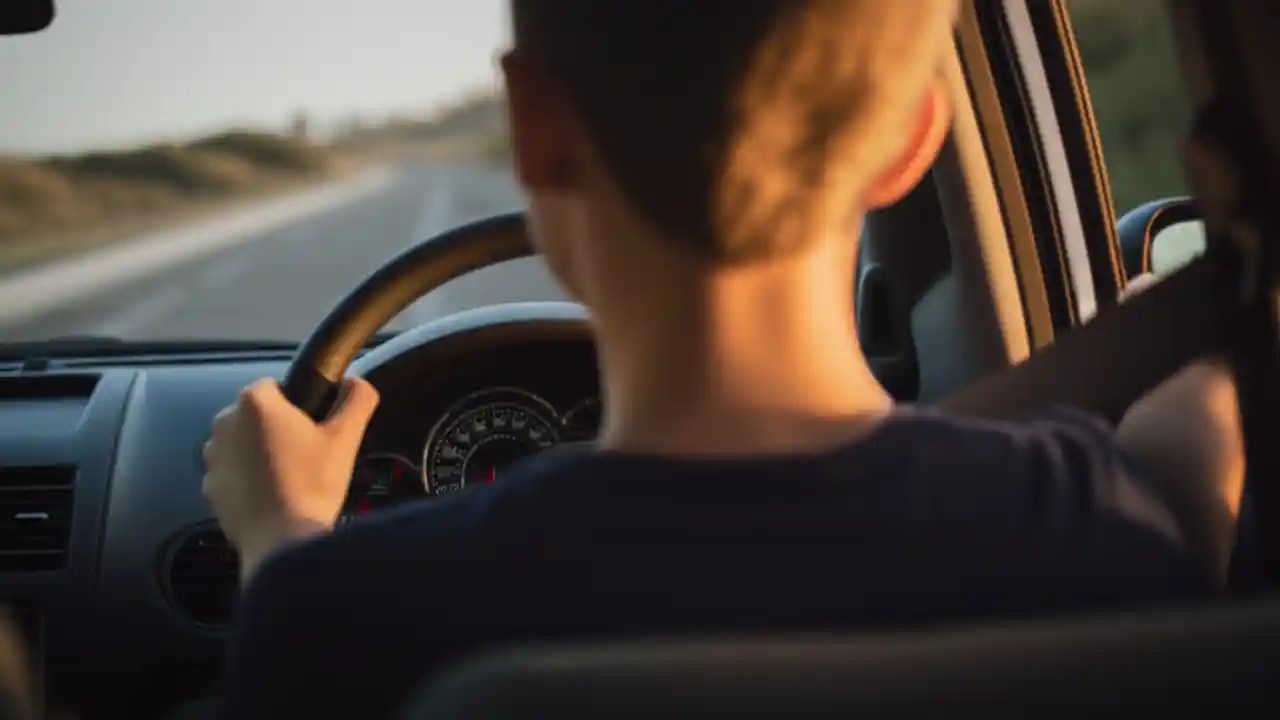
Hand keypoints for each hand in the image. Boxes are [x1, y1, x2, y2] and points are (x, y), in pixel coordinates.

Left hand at [203, 377, 379, 582]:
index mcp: (254, 403)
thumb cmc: (314, 483)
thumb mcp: (346, 437)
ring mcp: (212, 458)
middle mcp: (224, 424)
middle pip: (255, 415)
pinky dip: (246, 479)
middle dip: (275, 428)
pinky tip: (270, 496)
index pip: (273, 386)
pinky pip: (231, 473)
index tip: (313, 429)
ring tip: (287, 477)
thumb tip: (355, 381)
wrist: (283, 543)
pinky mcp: (209, 488)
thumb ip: (357, 398)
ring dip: (258, 451)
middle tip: (305, 454)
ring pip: (241, 443)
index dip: (296, 404)